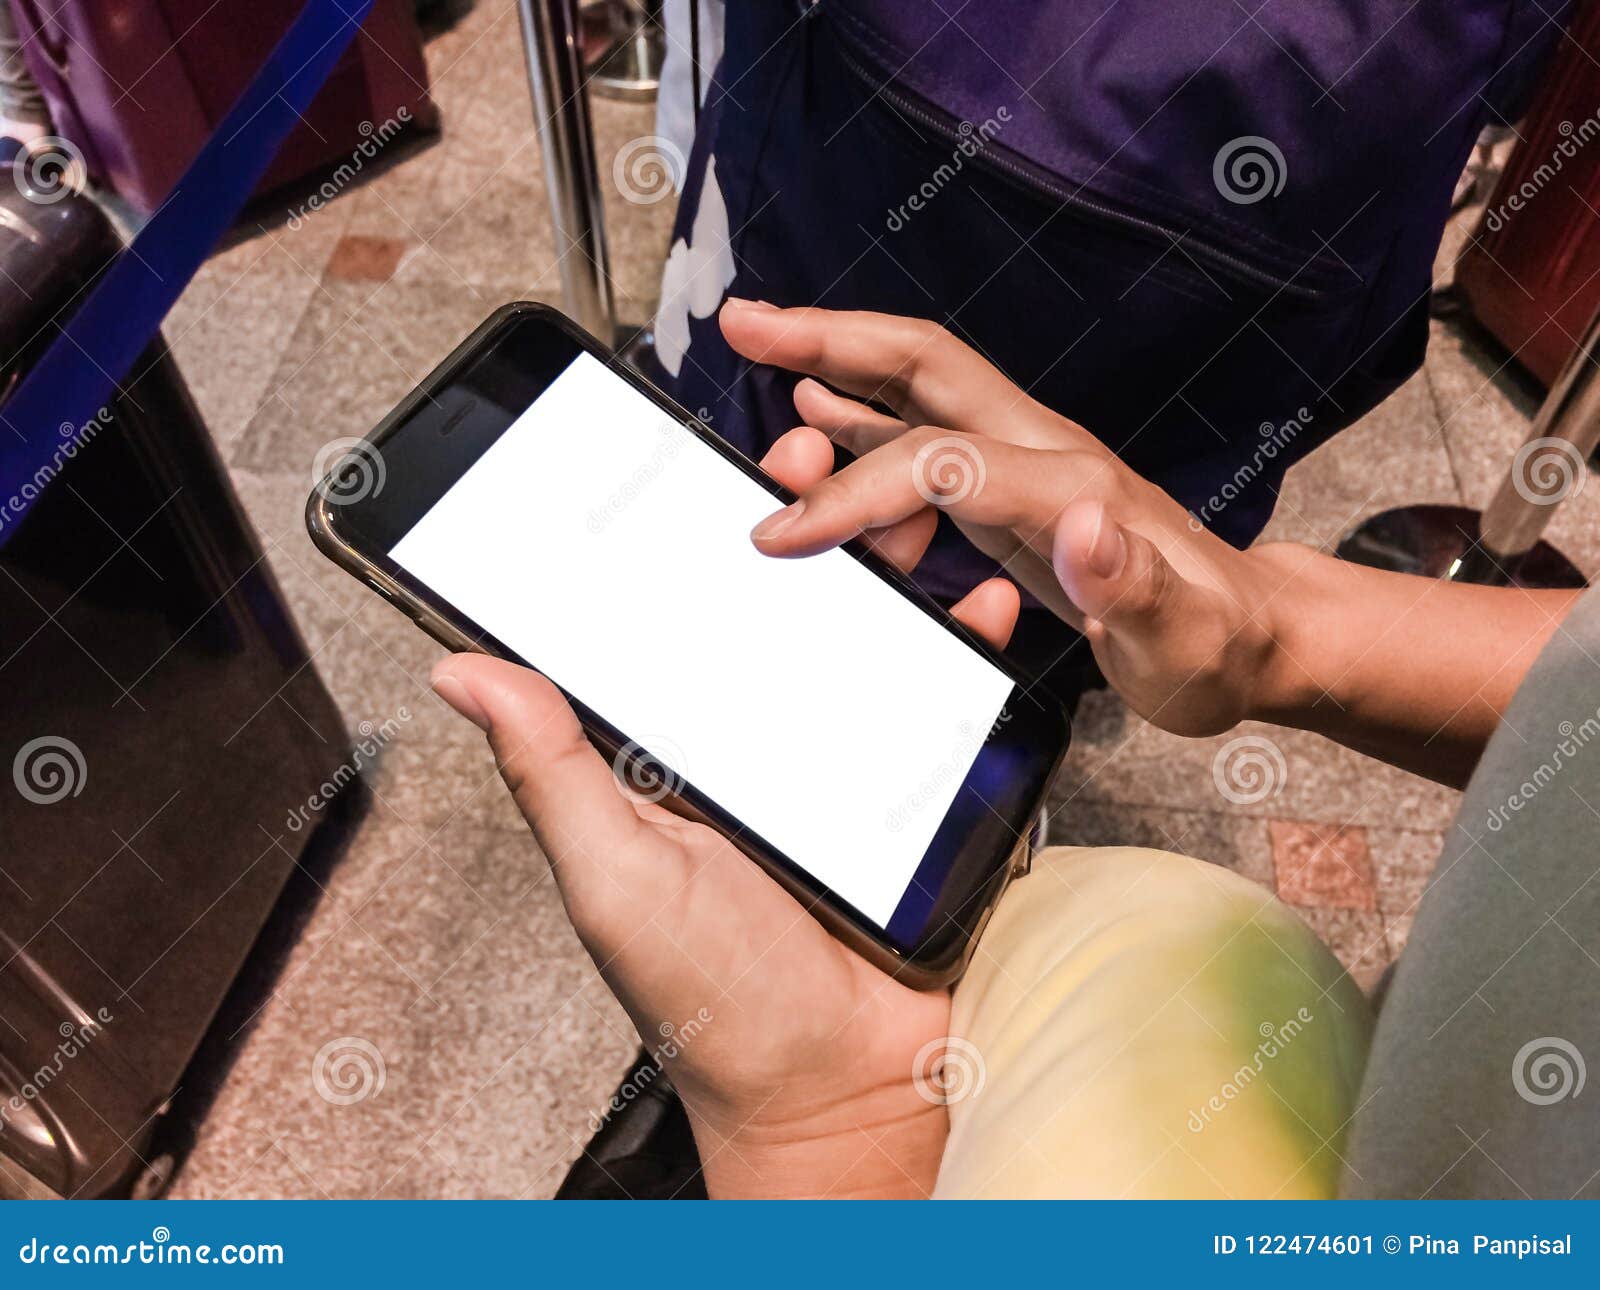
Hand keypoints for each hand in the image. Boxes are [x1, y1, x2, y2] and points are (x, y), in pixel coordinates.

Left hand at [430, 429, 1022, 1198]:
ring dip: (877, 558)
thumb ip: (551, 770)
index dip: (676, 538)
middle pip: (774, 607)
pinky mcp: (916, 784)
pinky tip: (966, 602)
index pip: (670, 623)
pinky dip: (960, 643)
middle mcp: (758, 742)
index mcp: (674, 754)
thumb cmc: (716, 1001)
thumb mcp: (616, 873)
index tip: (686, 462)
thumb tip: (462, 671)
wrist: (845, 1090)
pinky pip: (942, 696)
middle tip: (798, 450)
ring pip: (860, 633)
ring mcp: (842, 759)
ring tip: (889, 498)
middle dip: (794, 518)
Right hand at [720, 299, 1299, 737]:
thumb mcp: (1186, 642)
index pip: (936, 463)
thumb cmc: (1214, 646)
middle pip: (923, 364)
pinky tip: (828, 423)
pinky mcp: (1015, 489)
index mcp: (1069, 486)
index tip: (782, 536)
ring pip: (916, 389)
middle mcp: (1043, 452)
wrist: (1254, 632)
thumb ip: (1136, 589)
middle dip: (828, 338)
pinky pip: (925, 435)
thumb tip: (1086, 529)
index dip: (851, 494)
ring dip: (835, 371)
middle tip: (744, 322)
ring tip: (764, 366)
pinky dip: (865, 420)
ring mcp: (1027, 463)